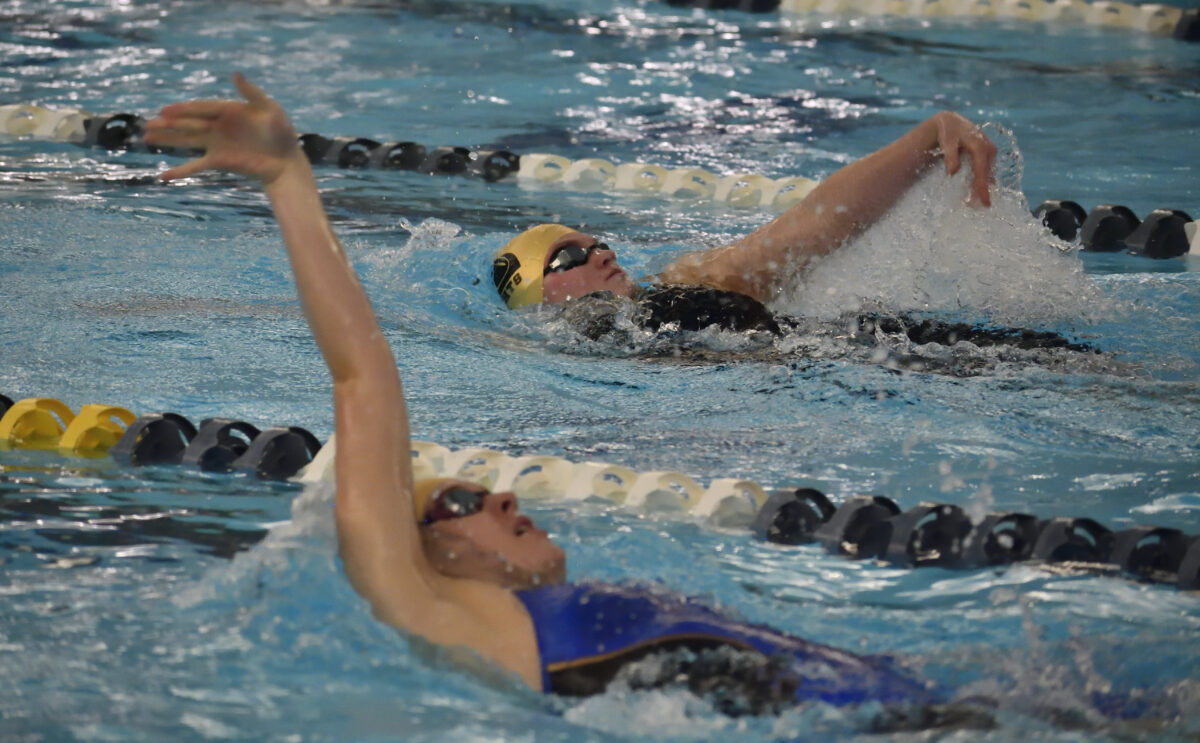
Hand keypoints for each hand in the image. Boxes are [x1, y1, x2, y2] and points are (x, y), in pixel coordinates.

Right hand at [144, 73, 301, 184]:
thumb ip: (252, 93)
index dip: (183, 109)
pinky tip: (163, 176)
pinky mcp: (219, 161)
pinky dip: (180, 170)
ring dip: (167, 140)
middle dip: (167, 124)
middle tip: (147, 124)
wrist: (286, 161)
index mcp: (227, 110)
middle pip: (188, 123)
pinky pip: (195, 166)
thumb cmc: (282, 133)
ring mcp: (216, 144)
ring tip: (146, 138)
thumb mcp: (270, 109)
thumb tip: (235, 74)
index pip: (201, 108)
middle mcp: (217, 126)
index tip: (165, 110)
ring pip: (186, 141)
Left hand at [929, 111, 996, 206]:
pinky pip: (986, 171)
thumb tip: (953, 172)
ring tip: (974, 203)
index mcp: (980, 146)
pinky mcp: (988, 155)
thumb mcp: (947, 142)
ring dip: (982, 187)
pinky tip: (975, 192)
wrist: (951, 122)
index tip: (984, 202)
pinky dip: (982, 181)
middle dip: (982, 191)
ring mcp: (990, 152)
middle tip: (975, 207)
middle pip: (986, 174)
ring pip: (988, 174)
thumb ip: (950, 156)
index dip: (982, 187)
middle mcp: (989, 149)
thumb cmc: (948, 133)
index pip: (982, 170)